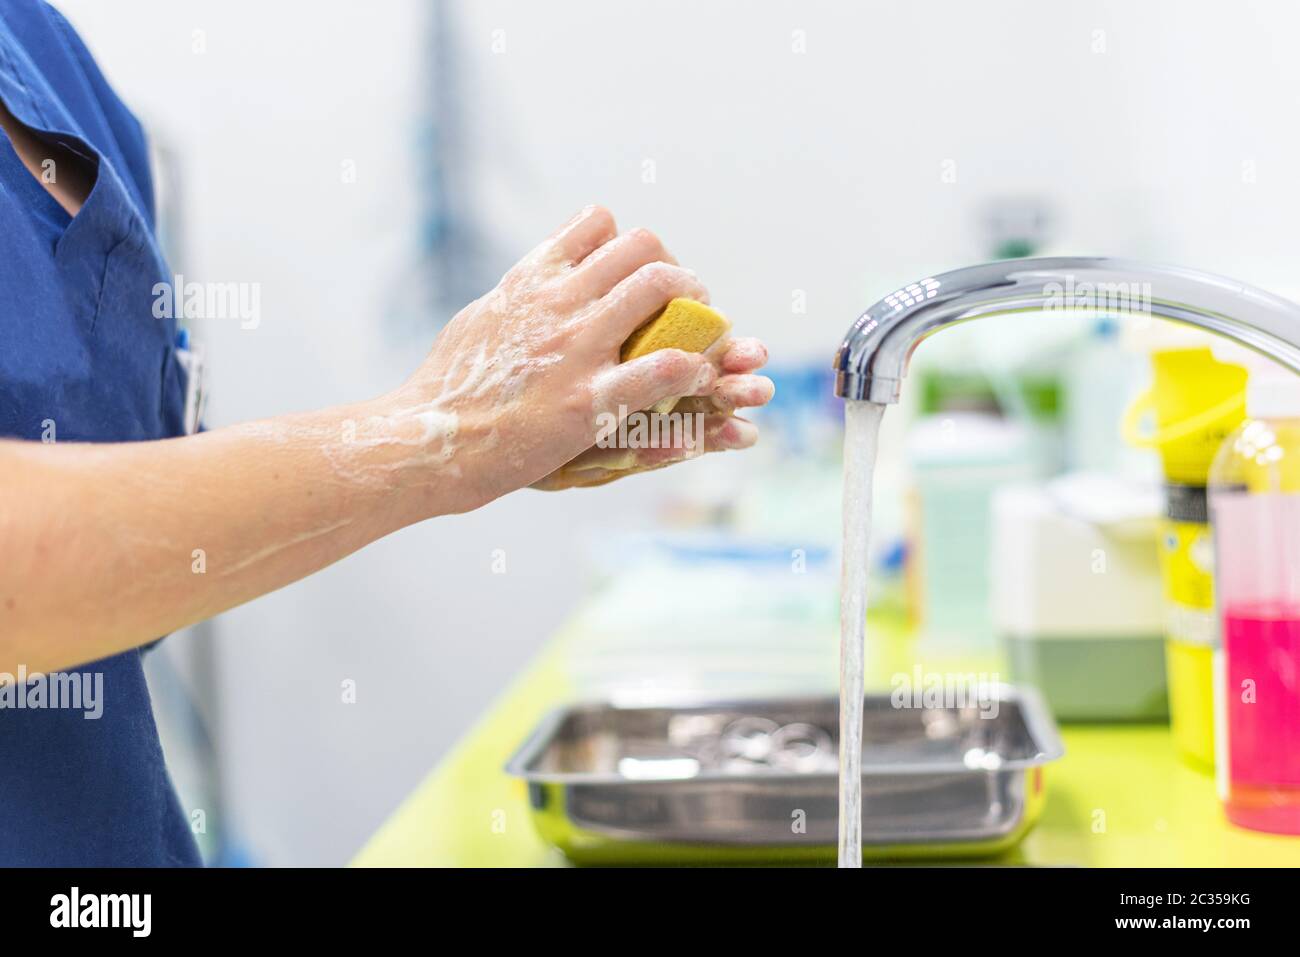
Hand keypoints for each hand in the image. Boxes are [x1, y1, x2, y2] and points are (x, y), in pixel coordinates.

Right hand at [389, 206, 773, 508]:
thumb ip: (519, 294)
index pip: (597, 223)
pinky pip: (663, 367)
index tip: (636, 276)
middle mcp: (558, 301)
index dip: (627, 244)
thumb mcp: (480, 318)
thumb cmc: (447, 388)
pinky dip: (692, 366)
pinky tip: (697, 378)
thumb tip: (537, 277)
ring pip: (662, 286)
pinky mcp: (589, 401)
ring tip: (703, 336)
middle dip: (675, 270)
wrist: (427, 440)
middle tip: (686, 306)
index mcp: (531, 280)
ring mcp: (576, 348)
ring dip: (696, 306)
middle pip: (644, 247)